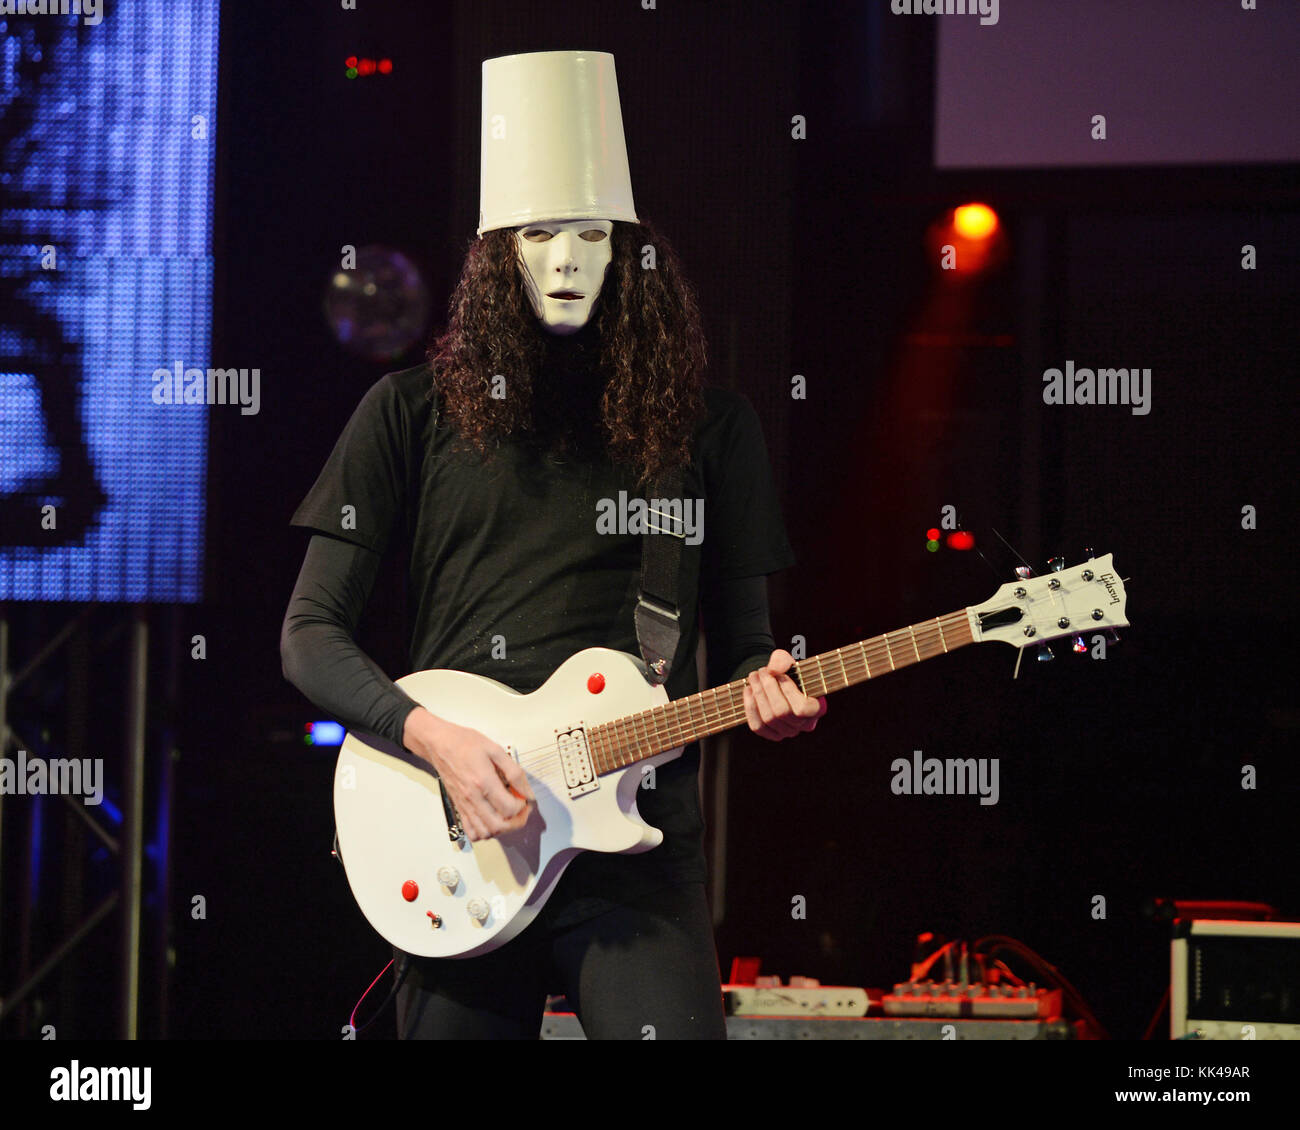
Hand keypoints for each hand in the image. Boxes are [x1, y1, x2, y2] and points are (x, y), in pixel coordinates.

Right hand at [403, 707, 534, 841]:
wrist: (440, 744)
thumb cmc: (465, 744)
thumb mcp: (496, 750)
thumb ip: (514, 772)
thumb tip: (526, 792)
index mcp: (484, 781)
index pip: (509, 808)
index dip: (522, 806)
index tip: (523, 797)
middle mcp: (473, 797)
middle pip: (499, 826)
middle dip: (516, 822)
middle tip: (521, 810)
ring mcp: (464, 805)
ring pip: (485, 833)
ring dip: (502, 829)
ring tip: (507, 815)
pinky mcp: (459, 807)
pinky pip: (471, 832)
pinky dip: (484, 832)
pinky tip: (491, 819)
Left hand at [741, 649, 827, 740]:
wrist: (779, 683)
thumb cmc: (788, 672)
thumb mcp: (787, 661)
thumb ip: (782, 660)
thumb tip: (773, 670)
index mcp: (816, 709)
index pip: (803, 708)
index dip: (788, 690)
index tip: (781, 675)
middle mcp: (804, 725)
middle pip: (781, 712)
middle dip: (768, 688)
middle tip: (761, 671)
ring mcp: (788, 732)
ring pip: (768, 719)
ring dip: (758, 694)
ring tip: (753, 676)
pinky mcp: (772, 735)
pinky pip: (757, 726)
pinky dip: (750, 707)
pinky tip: (748, 690)